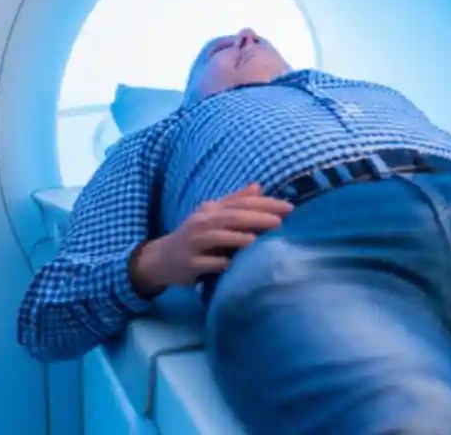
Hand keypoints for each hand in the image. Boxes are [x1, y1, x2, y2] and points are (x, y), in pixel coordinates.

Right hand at [129, 184, 293, 297]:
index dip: (265, 203)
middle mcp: (202, 223)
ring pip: (218, 237)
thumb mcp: (213, 216)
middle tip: (280, 221)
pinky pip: (208, 263)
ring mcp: (194, 244)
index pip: (241, 203)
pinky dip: (222, 263)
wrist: (162, 259)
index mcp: (211, 210)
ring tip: (260, 239)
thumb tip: (259, 186)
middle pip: (232, 217)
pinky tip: (236, 263)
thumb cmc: (196, 236)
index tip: (288, 207)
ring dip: (239, 238)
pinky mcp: (189, 264)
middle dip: (257, 218)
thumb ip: (235, 202)